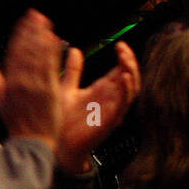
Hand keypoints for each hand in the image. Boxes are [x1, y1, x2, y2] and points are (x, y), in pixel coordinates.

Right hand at [0, 10, 64, 150]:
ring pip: (37, 56)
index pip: (13, 54)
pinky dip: (51, 53)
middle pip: (25, 50)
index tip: (22, 25)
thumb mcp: (0, 103)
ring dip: (41, 37)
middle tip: (34, 15)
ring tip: (44, 22)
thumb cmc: (18, 126)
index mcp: (9, 83)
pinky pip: (50, 67)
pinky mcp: (50, 90)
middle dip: (30, 31)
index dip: (18, 37)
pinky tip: (54, 40)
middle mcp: (22, 81)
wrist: (31, 142)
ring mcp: (36, 85)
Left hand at [54, 41, 140, 172]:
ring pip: (131, 89)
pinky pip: (123, 104)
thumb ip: (73, 70)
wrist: (57, 144)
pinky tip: (123, 77)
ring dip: (131, 72)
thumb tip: (75, 50)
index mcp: (101, 90)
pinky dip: (126, 90)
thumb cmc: (63, 120)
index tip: (119, 43)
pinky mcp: (110, 119)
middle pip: (129, 77)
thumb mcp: (67, 88)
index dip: (123, 57)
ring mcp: (112, 109)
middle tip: (123, 48)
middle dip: (129, 61)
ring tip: (125, 59)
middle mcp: (110, 99)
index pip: (120, 70)